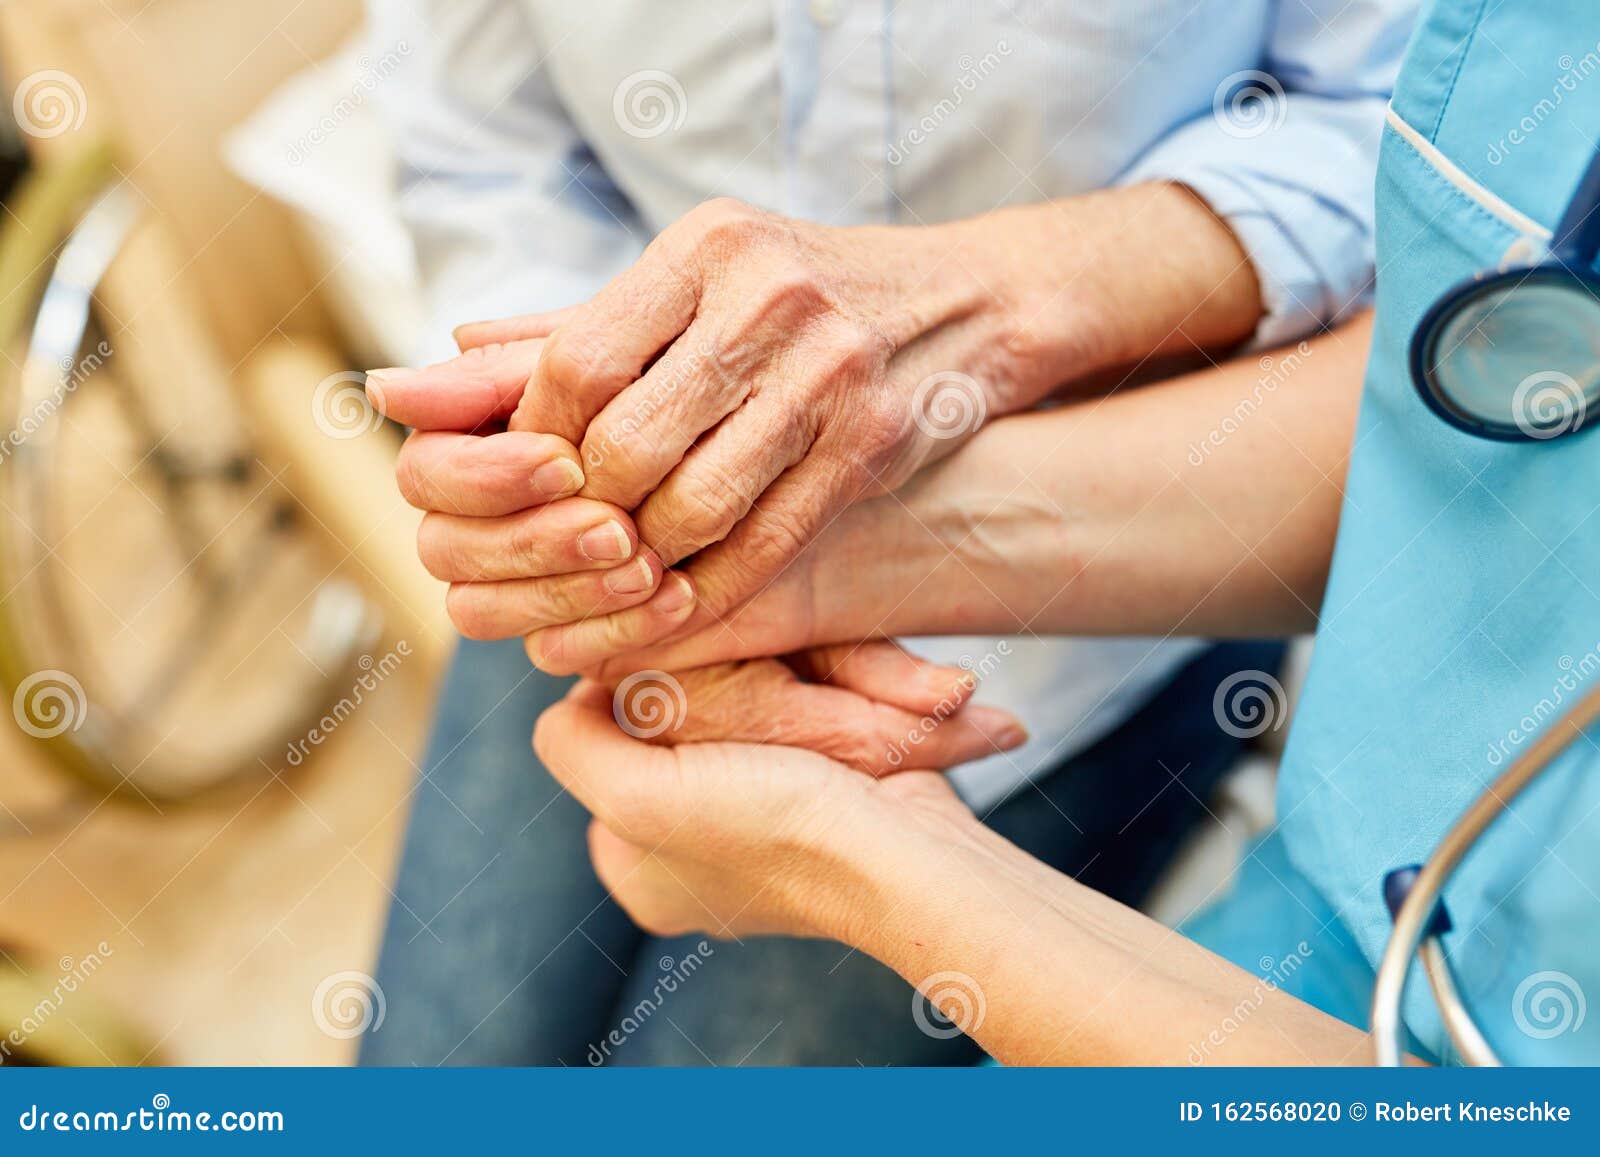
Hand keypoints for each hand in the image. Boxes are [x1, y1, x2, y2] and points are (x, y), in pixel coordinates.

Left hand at [373, 185, 1262, 668]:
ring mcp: (830, 368)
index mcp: (706, 245)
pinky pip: (766, 539)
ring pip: (692, 504)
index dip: (536, 438)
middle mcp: (769, 295)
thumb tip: (420, 372)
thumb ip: (559, 332)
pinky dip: (711, 584)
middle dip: (585, 510)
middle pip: (625, 443)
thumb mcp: (689, 285)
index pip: (577, 360)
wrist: (961, 306)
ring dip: (645, 556)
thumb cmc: (798, 294)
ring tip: (627, 566)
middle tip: (575, 538)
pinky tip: (684, 596)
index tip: (532, 478)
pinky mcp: (871, 438)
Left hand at [534, 654, 1001, 939]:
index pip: (600, 756)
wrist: (906, 848)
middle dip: (688, 693)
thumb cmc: (771, 830)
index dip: (621, 706)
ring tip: (765, 669)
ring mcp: (765, 826)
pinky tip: (804, 675)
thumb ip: (572, 744)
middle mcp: (697, 858)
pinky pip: (783, 717)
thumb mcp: (631, 797)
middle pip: (665, 733)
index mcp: (643, 875)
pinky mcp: (824, 790)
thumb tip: (574, 695)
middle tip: (717, 670)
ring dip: (742, 683)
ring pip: (725, 716)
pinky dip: (792, 691)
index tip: (660, 682)